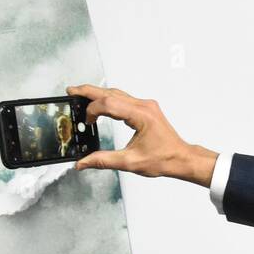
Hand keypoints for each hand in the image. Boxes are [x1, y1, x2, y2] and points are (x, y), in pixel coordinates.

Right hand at [67, 84, 217, 185]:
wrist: (181, 158)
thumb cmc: (163, 159)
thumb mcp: (130, 162)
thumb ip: (103, 161)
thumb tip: (83, 162)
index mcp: (141, 115)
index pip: (110, 103)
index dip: (93, 110)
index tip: (85, 121)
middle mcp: (144, 106)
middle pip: (111, 93)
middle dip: (89, 91)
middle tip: (71, 92)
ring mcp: (146, 106)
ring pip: (117, 93)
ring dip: (98, 95)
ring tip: (81, 96)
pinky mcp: (146, 109)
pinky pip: (124, 99)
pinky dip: (109, 100)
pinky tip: (100, 105)